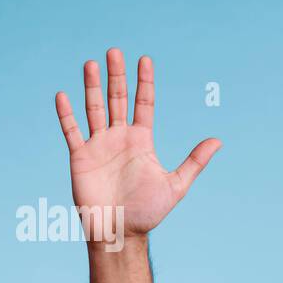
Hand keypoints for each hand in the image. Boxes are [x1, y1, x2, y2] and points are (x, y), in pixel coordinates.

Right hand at [54, 48, 219, 243]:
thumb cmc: (148, 212)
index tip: (145, 59)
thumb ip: (195, 161)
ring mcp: (99, 145)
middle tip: (115, 51)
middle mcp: (120, 138)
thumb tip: (219, 141)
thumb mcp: (176, 185)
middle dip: (117, 76)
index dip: (144, 82)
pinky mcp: (80, 157)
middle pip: (117, 99)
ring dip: (92, 87)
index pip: (144, 104)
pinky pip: (72, 131)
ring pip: (94, 109)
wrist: (120, 232)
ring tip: (91, 63)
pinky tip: (63, 95)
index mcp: (142, 141)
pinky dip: (66, 114)